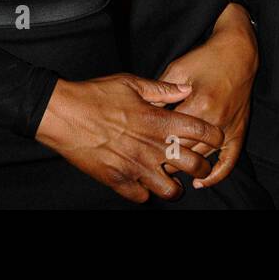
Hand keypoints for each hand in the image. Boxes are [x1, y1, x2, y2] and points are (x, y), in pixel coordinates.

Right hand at [35, 74, 224, 202]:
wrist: (63, 114)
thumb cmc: (96, 95)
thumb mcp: (132, 83)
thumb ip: (163, 88)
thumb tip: (186, 88)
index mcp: (158, 120)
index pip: (201, 132)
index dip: (214, 136)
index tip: (215, 138)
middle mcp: (151, 146)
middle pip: (193, 165)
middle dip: (201, 165)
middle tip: (197, 163)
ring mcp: (135, 166)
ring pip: (170, 190)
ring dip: (175, 185)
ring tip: (171, 178)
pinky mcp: (117, 180)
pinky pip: (141, 196)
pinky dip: (145, 191)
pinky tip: (143, 181)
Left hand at [155, 2, 257, 188]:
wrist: (237, 52)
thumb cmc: (205, 58)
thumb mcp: (177, 69)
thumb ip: (161, 93)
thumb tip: (143, 114)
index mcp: (198, 103)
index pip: (171, 134)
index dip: (153, 143)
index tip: (139, 148)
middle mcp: (215, 118)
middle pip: (186, 150)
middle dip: (166, 159)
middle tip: (148, 164)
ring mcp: (229, 126)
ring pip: (204, 157)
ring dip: (185, 167)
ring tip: (167, 175)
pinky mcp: (239, 129)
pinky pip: (230, 159)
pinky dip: (217, 174)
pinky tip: (202, 182)